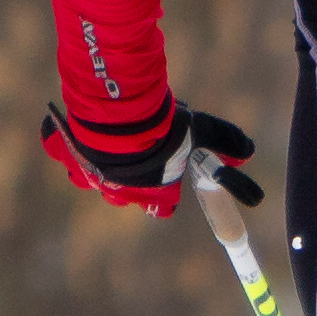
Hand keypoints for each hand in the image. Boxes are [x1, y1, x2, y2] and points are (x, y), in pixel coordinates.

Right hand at [41, 96, 261, 216]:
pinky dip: (74, 143)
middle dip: (136, 173)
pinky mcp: (67, 155)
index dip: (168, 188)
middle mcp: (118, 192)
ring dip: (105, 161)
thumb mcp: (199, 130)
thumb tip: (249, 151)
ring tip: (114, 137)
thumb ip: (224, 140)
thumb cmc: (161, 127)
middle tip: (143, 146)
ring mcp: (89, 176)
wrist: (116, 111)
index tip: (172, 170)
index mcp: (150, 193)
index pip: (162, 204)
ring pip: (97, 175)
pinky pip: (68, 154)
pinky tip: (85, 125)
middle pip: (127, 192)